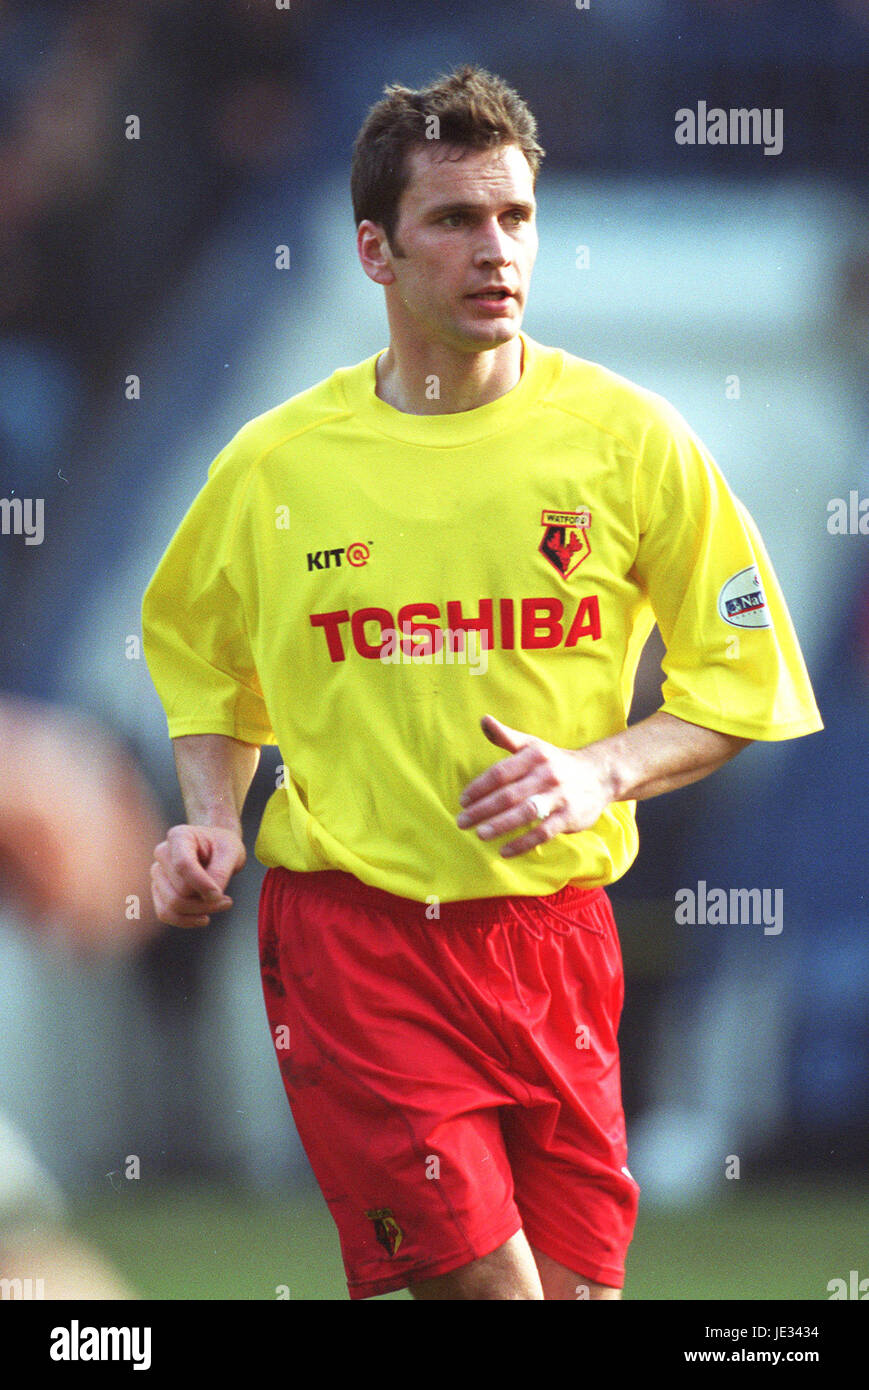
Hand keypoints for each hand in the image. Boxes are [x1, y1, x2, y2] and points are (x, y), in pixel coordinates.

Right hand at [150, 825, 245, 926]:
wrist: (216, 848)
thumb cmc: (223, 846)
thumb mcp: (232, 852)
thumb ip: (221, 872)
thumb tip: (210, 897)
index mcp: (179, 836)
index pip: (183, 865)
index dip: (202, 884)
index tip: (220, 895)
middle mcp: (162, 853)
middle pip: (180, 891)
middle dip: (206, 902)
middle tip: (227, 900)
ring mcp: (157, 873)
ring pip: (172, 906)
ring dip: (199, 912)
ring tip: (220, 906)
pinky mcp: (158, 890)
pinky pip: (165, 913)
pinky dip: (186, 920)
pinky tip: (204, 917)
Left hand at [456, 714, 611, 857]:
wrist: (599, 775)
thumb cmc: (555, 762)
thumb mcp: (533, 745)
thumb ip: (506, 737)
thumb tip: (484, 720)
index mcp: (534, 756)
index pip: (500, 773)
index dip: (479, 787)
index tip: (462, 801)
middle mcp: (547, 774)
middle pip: (509, 795)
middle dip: (483, 809)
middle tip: (461, 821)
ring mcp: (559, 796)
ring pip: (525, 813)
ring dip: (500, 825)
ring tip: (480, 834)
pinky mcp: (569, 816)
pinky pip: (543, 832)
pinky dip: (523, 843)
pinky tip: (504, 851)